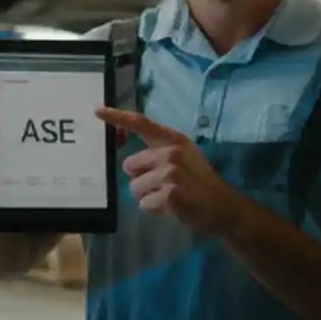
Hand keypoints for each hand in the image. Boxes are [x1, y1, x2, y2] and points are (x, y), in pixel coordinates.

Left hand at [95, 106, 243, 236]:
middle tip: (164, 184)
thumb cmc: (199, 181)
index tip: (97, 110)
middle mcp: (170, 152)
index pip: (140, 123)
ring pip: (134, 187)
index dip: (117, 116)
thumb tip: (128, 160)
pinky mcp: (169, 194)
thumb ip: (159, 151)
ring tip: (169, 196)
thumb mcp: (184, 155)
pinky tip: (172, 207)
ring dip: (147, 196)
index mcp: (173, 139)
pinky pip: (144, 203)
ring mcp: (170, 173)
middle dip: (140, 178)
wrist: (223, 206)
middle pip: (129, 165)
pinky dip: (154, 209)